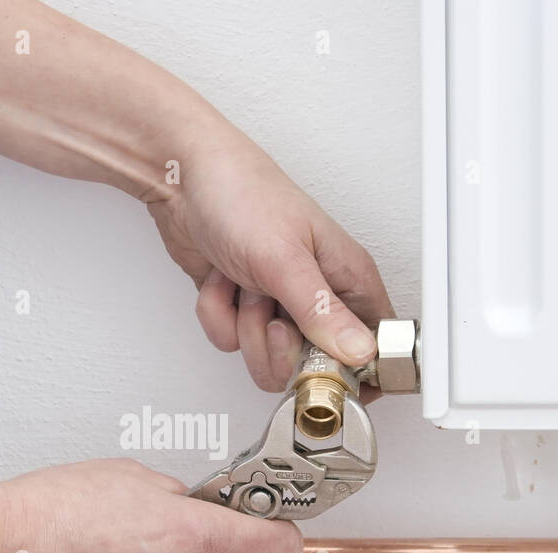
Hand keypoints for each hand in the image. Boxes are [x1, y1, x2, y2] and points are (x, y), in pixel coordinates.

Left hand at [146, 134, 395, 391]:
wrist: (183, 180)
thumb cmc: (243, 194)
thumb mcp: (285, 259)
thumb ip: (321, 312)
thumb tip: (359, 353)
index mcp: (348, 279)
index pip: (374, 346)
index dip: (352, 368)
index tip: (320, 366)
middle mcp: (318, 295)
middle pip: (314, 366)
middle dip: (279, 347)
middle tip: (270, 314)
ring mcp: (279, 304)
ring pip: (268, 360)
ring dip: (244, 327)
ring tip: (244, 286)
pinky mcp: (244, 308)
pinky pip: (232, 341)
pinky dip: (217, 315)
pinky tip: (222, 281)